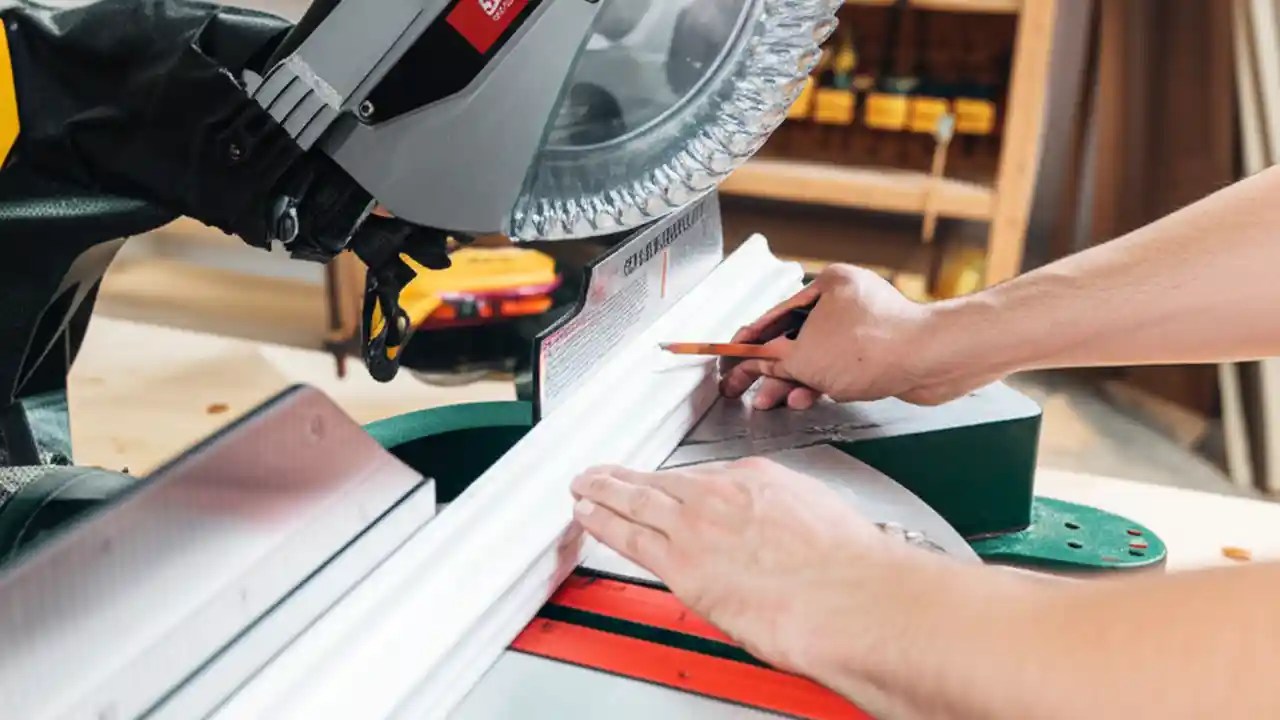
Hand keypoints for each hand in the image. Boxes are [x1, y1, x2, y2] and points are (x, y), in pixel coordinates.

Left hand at [570, 458, 920, 676]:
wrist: (847, 594)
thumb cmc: (848, 565)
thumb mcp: (819, 515)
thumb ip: (786, 519)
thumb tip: (778, 537)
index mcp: (756, 479)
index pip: (702, 479)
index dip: (677, 486)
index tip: (667, 487)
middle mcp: (720, 495)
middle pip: (661, 481)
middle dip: (626, 477)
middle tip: (602, 473)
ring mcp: (696, 527)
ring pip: (636, 501)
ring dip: (603, 492)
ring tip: (584, 487)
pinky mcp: (682, 564)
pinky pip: (629, 537)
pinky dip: (603, 522)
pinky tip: (587, 515)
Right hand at [720, 265, 999, 408]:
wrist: (932, 360)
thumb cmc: (876, 346)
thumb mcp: (805, 356)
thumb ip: (771, 361)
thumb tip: (749, 364)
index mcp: (826, 285)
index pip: (773, 317)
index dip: (745, 342)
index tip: (725, 358)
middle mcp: (845, 302)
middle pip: (793, 338)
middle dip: (767, 369)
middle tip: (740, 387)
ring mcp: (863, 328)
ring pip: (815, 358)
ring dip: (790, 381)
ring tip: (768, 401)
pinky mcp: (878, 353)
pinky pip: (837, 369)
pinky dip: (818, 384)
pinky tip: (805, 398)